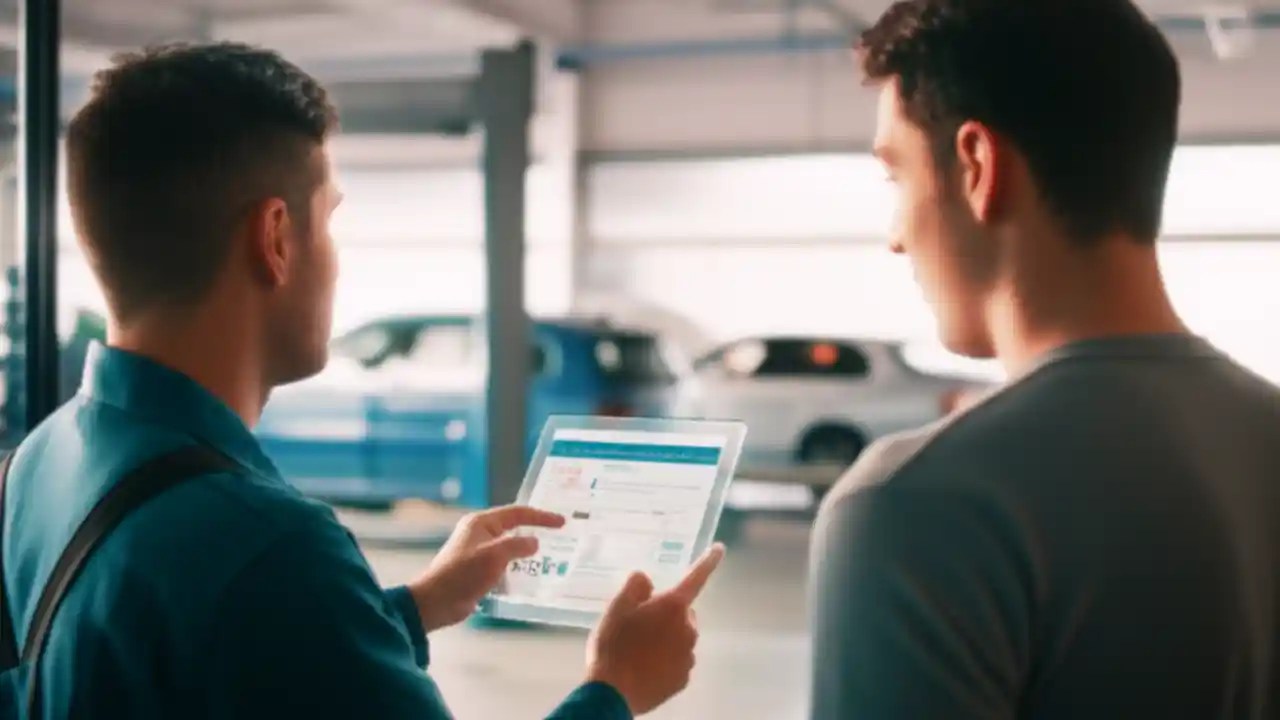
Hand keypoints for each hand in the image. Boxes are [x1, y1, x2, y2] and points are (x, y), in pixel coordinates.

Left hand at [409, 506, 564, 632]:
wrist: (436, 602)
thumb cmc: (463, 574)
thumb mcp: (493, 556)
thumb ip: (517, 546)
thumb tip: (535, 542)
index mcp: (481, 523)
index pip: (517, 513)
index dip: (541, 516)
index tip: (562, 522)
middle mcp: (480, 533)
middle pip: (513, 526)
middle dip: (535, 529)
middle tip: (559, 534)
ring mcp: (479, 551)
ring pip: (510, 545)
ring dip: (527, 549)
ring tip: (550, 554)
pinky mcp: (479, 569)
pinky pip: (505, 562)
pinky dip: (518, 565)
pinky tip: (531, 573)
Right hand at [585, 544, 725, 715]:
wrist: (612, 693)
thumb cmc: (613, 645)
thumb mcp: (616, 608)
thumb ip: (635, 587)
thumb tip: (647, 581)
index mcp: (672, 606)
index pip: (695, 577)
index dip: (708, 561)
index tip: (720, 548)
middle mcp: (687, 628)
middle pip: (682, 613)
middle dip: (667, 614)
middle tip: (639, 625)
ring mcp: (688, 656)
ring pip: (680, 638)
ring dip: (665, 638)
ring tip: (637, 650)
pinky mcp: (683, 678)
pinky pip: (677, 662)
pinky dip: (665, 661)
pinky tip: (644, 667)